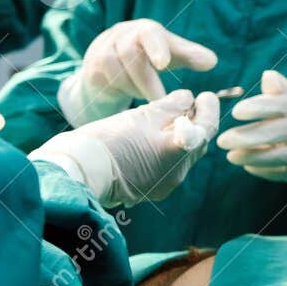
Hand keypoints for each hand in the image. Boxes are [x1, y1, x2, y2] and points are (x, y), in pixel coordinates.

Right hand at [31, 90, 220, 206]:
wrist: (77, 171)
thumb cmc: (108, 139)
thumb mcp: (142, 115)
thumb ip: (172, 105)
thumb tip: (189, 98)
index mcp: (177, 152)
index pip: (206, 128)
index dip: (209, 109)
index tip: (206, 94)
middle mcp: (177, 174)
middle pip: (196, 144)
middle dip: (195, 123)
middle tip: (190, 103)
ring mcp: (165, 186)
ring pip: (182, 156)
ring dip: (179, 137)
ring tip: (168, 119)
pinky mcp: (151, 191)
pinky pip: (167, 167)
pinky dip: (165, 151)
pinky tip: (152, 140)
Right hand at [59, 19, 218, 125]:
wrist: (108, 69)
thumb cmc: (148, 60)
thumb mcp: (171, 56)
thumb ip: (190, 56)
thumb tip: (212, 61)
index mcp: (144, 30)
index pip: (149, 33)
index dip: (156, 47)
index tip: (164, 64)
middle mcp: (120, 35)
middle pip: (130, 54)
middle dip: (148, 80)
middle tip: (162, 101)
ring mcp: (102, 51)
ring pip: (116, 70)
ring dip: (136, 87)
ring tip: (149, 99)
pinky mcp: (91, 70)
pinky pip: (106, 82)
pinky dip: (123, 91)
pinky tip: (134, 96)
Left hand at [217, 69, 286, 189]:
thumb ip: (280, 86)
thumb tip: (267, 76)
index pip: (279, 106)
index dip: (257, 108)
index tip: (236, 112)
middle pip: (275, 134)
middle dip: (247, 138)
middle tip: (222, 140)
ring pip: (278, 157)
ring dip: (253, 157)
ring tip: (230, 156)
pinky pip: (280, 172)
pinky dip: (263, 170)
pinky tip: (246, 165)